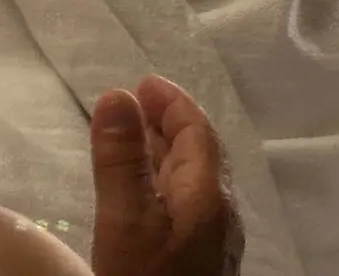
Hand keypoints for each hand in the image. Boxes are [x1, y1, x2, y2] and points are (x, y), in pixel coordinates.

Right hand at [88, 76, 242, 275]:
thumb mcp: (125, 219)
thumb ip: (121, 160)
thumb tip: (117, 95)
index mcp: (211, 191)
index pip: (198, 131)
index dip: (172, 102)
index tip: (142, 83)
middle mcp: (221, 210)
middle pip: (200, 152)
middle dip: (168, 123)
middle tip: (134, 104)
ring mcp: (215, 236)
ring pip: (193, 179)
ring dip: (166, 152)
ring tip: (132, 138)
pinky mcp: (203, 256)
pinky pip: (187, 200)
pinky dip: (164, 179)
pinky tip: (143, 191)